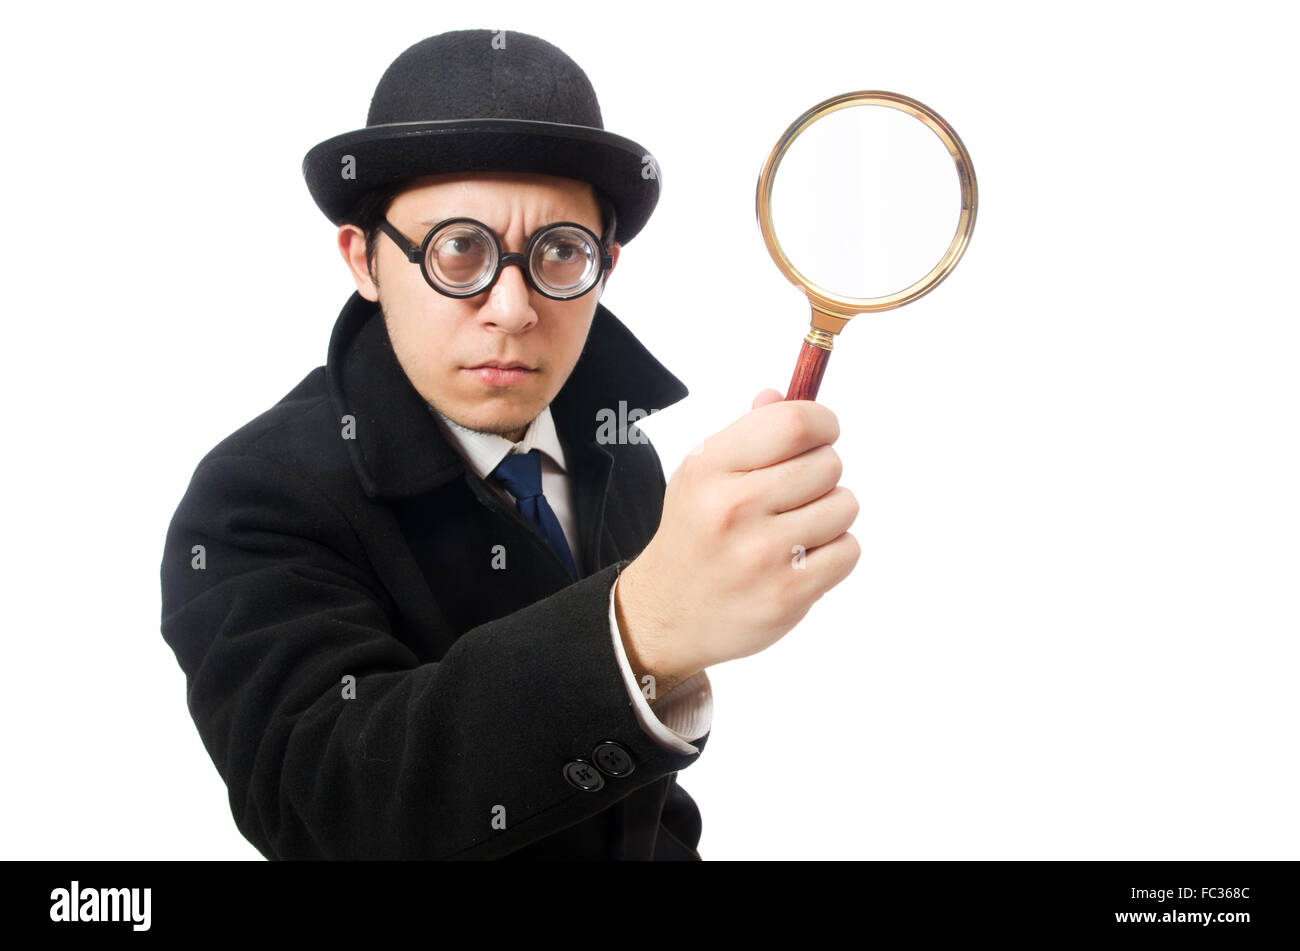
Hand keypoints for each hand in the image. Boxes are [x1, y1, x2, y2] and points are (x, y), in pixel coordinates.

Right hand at [615, 388, 860, 687]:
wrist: (667, 613)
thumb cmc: (694, 534)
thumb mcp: (702, 475)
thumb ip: (746, 433)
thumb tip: (781, 394)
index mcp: (710, 468)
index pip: (796, 424)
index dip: (823, 424)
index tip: (821, 435)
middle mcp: (733, 508)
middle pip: (828, 464)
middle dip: (823, 473)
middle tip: (797, 494)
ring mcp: (761, 555)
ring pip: (844, 506)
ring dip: (831, 514)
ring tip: (798, 528)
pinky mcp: (786, 594)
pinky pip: (848, 551)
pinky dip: (835, 552)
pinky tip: (803, 558)